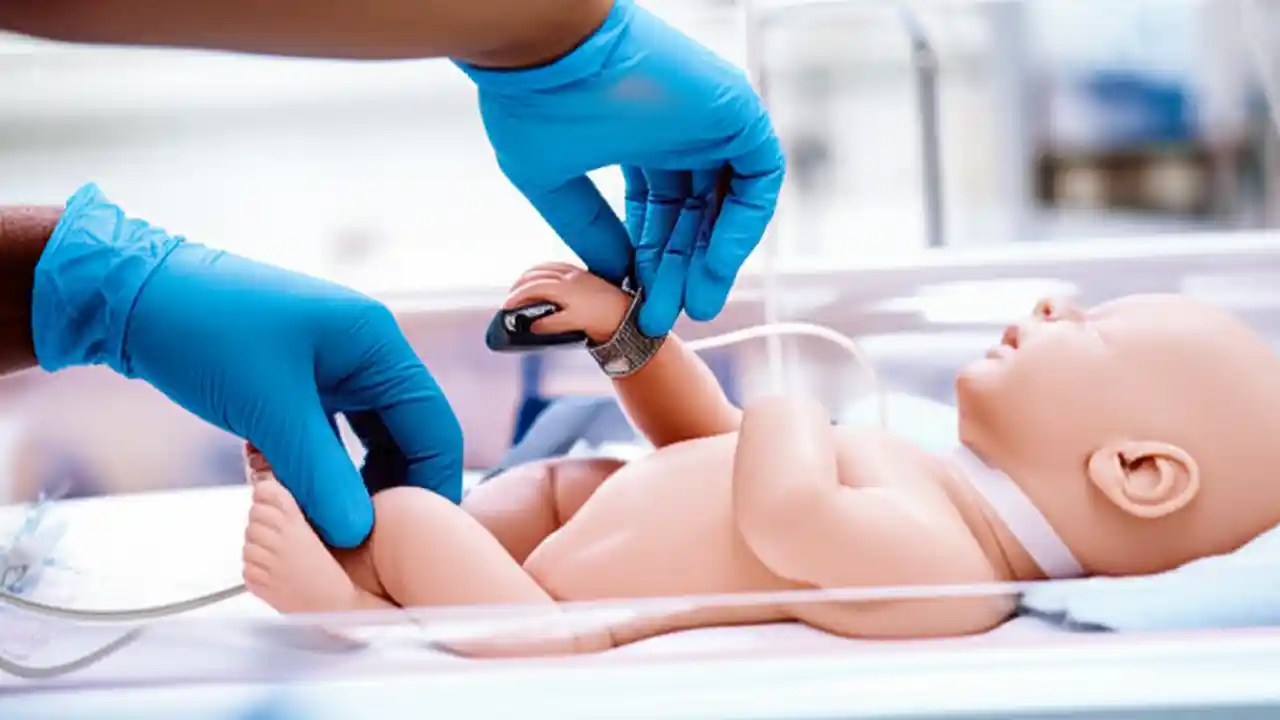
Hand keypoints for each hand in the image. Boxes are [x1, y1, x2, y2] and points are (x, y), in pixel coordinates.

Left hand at [31, 185, 462, 547]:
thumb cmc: (206, 331)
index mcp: (376, 342)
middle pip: (407, 433)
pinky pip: (333, 434)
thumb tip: (357, 533)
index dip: (435, 483)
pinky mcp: (302, 380)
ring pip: (369, 438)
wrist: (134, 294)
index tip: (426, 536)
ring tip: (346, 532)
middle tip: (381, 543)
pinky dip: (327, 469)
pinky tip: (311, 504)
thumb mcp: (268, 408)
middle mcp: (366, 351)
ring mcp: (334, 365)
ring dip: (359, 483)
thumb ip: (319, 474)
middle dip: (397, 488)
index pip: (433, 423)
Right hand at [459, 0, 784, 336]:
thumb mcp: (551, 180)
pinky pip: (757, 180)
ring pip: (726, 203)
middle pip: (692, 215)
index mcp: (636, 137)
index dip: (650, 258)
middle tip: (667, 314)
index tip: (640, 302)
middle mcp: (677, 129)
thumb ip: (588, 227)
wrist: (546, 44)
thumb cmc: (536, 101)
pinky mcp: (736, 110)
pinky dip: (740, 226)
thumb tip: (612, 274)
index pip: (657, 210)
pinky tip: (712, 267)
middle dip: (680, 268)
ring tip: (694, 304)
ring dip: (711, 257)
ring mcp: (708, 119)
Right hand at [503, 263, 629, 343]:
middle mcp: (568, 276)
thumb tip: (533, 326)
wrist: (626, 314)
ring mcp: (575, 273)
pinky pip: (555, 266)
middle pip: (534, 275)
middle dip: (518, 286)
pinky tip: (542, 279)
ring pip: (544, 267)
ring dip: (528, 276)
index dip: (515, 297)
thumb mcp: (573, 324)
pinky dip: (542, 271)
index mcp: (564, 288)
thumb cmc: (603, 319)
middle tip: (510, 299)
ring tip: (521, 288)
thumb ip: (551, 324)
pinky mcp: (582, 273)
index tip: (506, 307)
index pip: (531, 288)